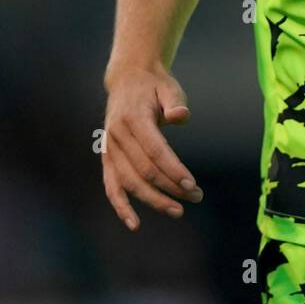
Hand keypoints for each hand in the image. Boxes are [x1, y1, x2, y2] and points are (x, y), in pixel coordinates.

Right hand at [101, 66, 202, 230]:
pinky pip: (111, 186)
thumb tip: (181, 116)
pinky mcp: (107, 158)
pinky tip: (135, 224)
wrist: (128, 79)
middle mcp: (117, 135)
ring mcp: (110, 148)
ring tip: (178, 211)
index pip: (155, 151)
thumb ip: (175, 102)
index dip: (173, 170)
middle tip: (197, 196)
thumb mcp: (169, 87)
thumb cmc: (155, 86)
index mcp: (133, 118)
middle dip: (171, 187)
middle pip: (144, 170)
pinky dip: (121, 206)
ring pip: (129, 182)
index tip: (192, 185)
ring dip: (153, 200)